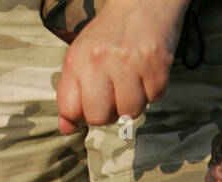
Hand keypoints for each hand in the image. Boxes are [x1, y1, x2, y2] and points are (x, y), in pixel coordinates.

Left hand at [56, 0, 191, 134]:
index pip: (69, 108)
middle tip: (115, 94)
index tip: (90, 106)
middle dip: (109, 113)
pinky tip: (147, 72)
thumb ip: (72, 92)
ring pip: (130, 113)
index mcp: (78, 59)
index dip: (80, 114)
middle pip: (99, 117)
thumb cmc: (110, 34)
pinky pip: (154, 99)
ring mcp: (129, 65)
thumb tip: (66, 128)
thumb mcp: (83, 56)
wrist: (142, 3)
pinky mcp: (156, 68)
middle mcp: (100, 61)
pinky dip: (152, 91)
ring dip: (134, 103)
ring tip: (133, 81)